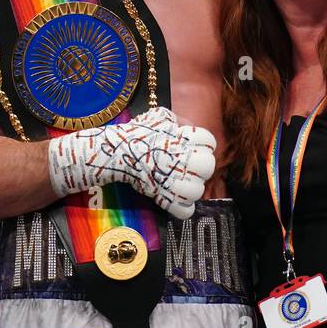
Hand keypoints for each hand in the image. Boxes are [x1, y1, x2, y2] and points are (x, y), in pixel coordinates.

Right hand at [47, 106, 215, 219]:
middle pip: (208, 166)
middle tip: (186, 168)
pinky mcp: (167, 199)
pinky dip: (179, 208)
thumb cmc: (137, 132)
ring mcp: (178, 181)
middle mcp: (188, 160)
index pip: (209, 142)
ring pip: (198, 190)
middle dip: (200, 168)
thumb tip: (180, 124)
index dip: (202, 146)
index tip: (190, 148)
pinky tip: (171, 199)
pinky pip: (185, 211)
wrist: (117, 150)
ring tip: (177, 185)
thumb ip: (173, 120)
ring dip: (189, 189)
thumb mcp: (158, 116)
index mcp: (187, 139)